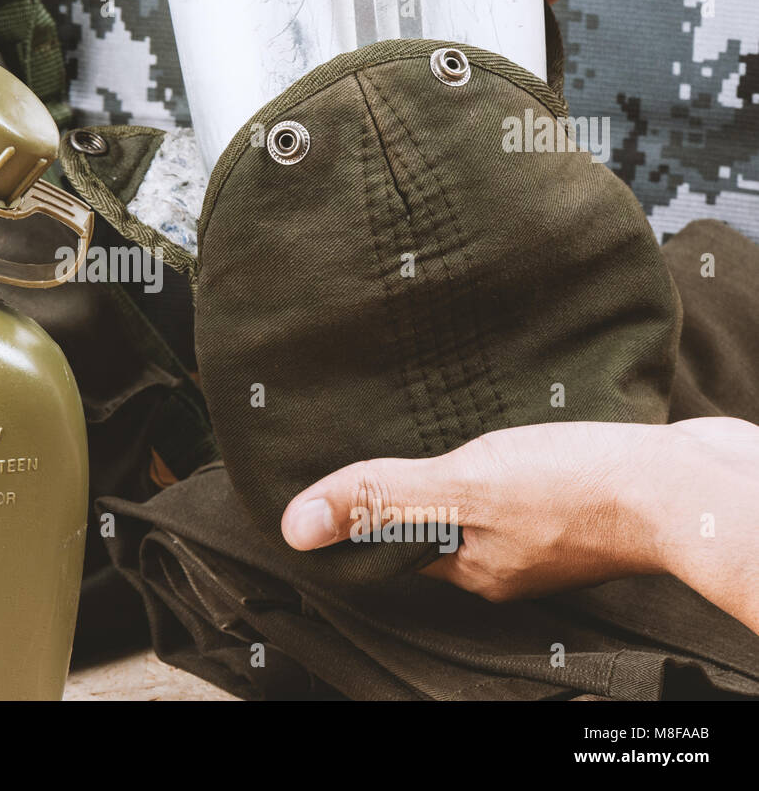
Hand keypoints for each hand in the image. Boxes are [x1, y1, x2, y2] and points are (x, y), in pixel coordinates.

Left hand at [281, 417, 758, 632]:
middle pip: (435, 525)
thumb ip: (381, 501)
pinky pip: (526, 482)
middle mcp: (505, 561)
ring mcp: (549, 533)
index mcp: (469, 568)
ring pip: (481, 504)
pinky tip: (499, 424)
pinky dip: (504, 458)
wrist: (695, 485)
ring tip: (424, 423)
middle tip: (366, 439)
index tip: (326, 481)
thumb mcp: (461, 488)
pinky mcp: (584, 498)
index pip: (392, 546)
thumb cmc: (581, 490)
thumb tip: (296, 528)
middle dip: (402, 488)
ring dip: (455, 469)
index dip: (357, 516)